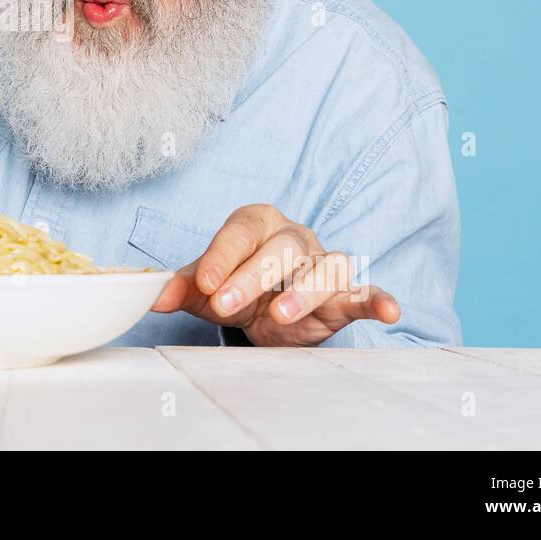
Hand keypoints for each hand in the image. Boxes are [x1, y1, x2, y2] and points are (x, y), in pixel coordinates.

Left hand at [151, 204, 400, 345]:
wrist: (270, 307)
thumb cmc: (239, 286)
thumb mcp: (208, 288)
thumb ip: (183, 289)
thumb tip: (150, 298)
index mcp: (255, 224)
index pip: (239, 233)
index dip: (221, 258)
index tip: (204, 286)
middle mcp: (293, 237)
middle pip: (280, 249)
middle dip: (252, 277)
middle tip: (226, 304)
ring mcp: (322, 262)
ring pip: (322, 269)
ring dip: (303, 292)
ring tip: (281, 316)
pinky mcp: (345, 293)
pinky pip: (365, 291)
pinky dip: (378, 299)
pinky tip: (389, 311)